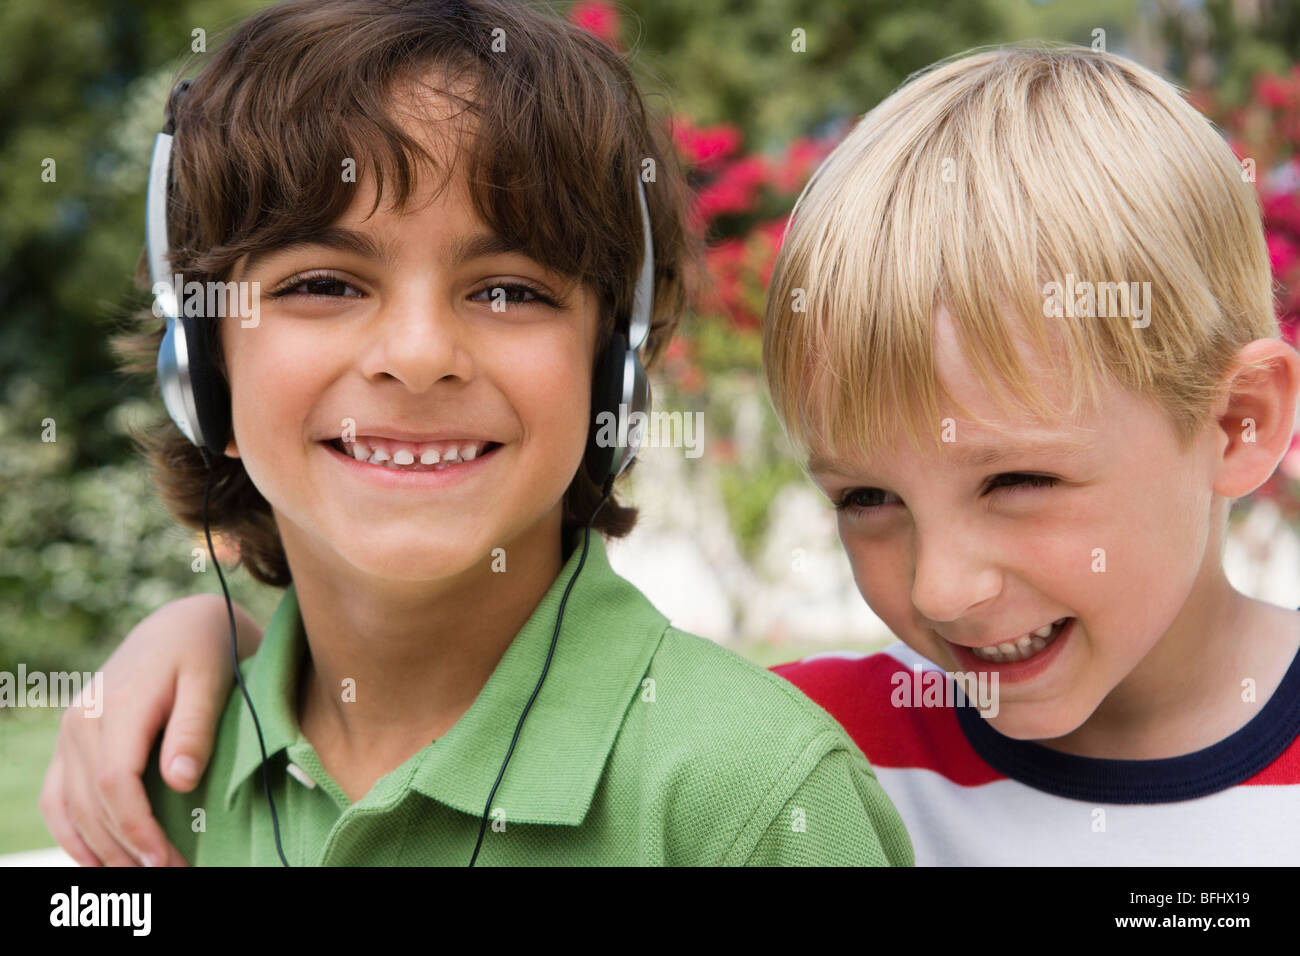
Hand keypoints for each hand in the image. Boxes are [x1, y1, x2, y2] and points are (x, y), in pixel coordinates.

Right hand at [39, 593, 260, 865]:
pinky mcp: (71, 741)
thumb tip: (181, 781)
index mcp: (114, 707)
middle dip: (126, 848)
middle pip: (91, 803)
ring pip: (70, 806)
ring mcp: (71, 732)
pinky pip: (57, 796)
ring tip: (138, 876)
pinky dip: (70, 832)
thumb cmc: (202, 652)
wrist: (179, 626)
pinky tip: (96, 860)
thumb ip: (195, 729)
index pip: (114, 783)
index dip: (137, 828)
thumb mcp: (209, 681)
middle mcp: (81, 722)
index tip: (166, 859)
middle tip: (169, 874)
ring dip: (100, 849)